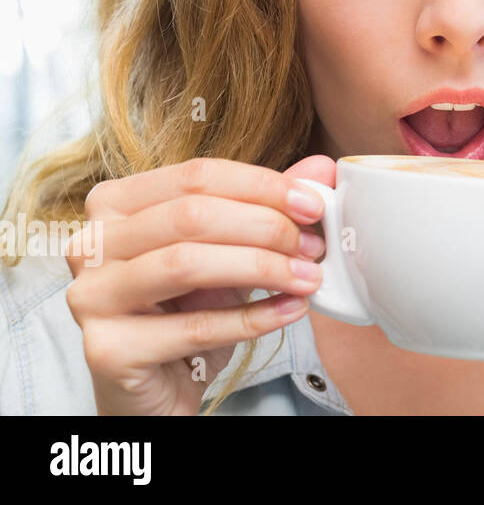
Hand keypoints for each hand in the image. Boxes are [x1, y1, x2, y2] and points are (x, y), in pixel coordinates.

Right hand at [63, 156, 331, 414]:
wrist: (158, 386)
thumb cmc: (189, 308)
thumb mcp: (231, 249)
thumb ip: (268, 206)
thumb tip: (319, 169)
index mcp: (114, 203)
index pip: (196, 175)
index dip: (262, 186)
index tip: (313, 206)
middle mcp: (91, 243)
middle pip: (192, 216)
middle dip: (265, 227)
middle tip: (314, 246)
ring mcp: (91, 296)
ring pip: (187, 264)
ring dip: (262, 268)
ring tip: (309, 278)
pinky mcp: (107, 350)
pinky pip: (194, 327)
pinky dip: (253, 318)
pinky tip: (291, 311)